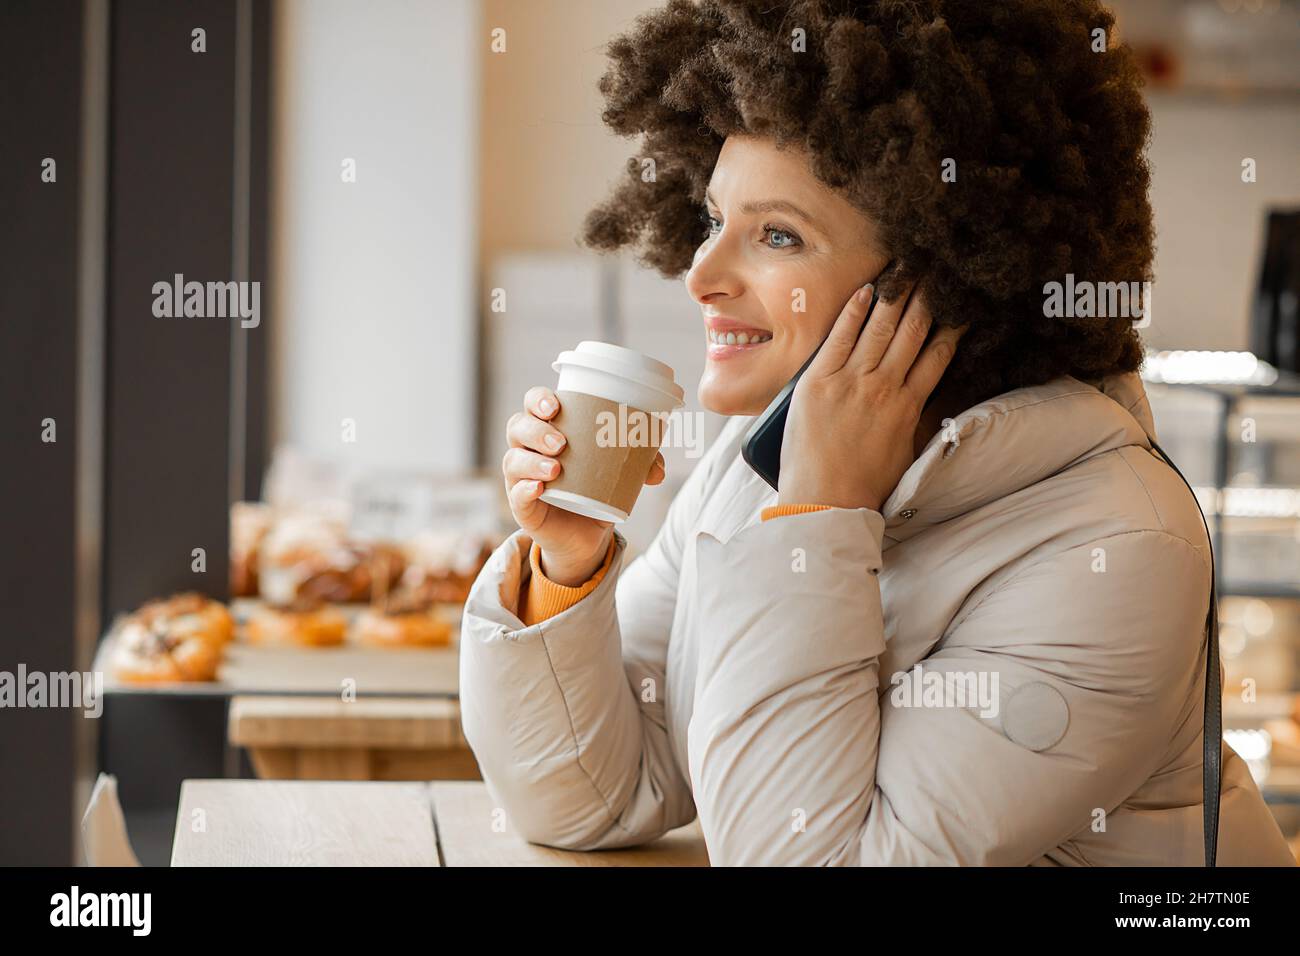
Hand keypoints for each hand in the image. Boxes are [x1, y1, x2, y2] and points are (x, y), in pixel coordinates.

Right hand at [503, 385, 665, 585]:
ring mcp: (521, 478)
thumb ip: (640, 465)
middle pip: (518, 427)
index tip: (555, 406)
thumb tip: (657, 470)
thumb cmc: (596, 492)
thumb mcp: (620, 474)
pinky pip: (516, 494)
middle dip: (536, 430)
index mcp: (549, 430)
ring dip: (531, 461)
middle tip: (561, 443)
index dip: (538, 399)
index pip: (532, 404)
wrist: (586, 536)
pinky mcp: (523, 506)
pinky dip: (524, 489)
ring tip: (555, 469)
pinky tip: (539, 488)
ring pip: (513, 460)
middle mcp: (528, 450)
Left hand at [777, 281, 963, 512]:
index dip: (951, 324)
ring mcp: (851, 381)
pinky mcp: (818, 381)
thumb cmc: (865, 485)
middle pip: (913, 331)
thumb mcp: (905, 452)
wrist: (826, 502)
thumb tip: (932, 398)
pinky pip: (839, 336)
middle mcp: (884, 387)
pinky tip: (867, 288)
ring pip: (880, 327)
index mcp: (909, 406)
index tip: (958, 302)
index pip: (938, 354)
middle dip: (927, 296)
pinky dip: (854, 310)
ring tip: (907, 266)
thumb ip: (918, 420)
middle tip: (936, 267)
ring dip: (896, 293)